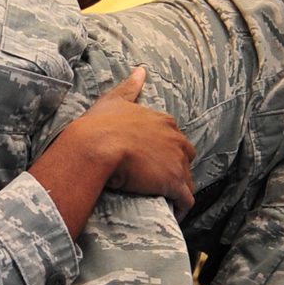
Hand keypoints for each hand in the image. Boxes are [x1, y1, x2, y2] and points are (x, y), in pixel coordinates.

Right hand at [55, 68, 194, 215]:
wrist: (96, 146)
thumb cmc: (100, 124)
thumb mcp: (114, 99)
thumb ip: (130, 86)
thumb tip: (141, 70)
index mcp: (164, 121)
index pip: (173, 137)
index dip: (165, 149)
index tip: (153, 159)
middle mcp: (176, 139)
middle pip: (185, 157)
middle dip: (177, 168)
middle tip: (159, 179)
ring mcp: (177, 162)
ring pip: (187, 179)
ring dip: (179, 190)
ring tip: (166, 200)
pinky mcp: (174, 183)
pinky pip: (186, 200)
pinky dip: (182, 208)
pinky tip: (175, 214)